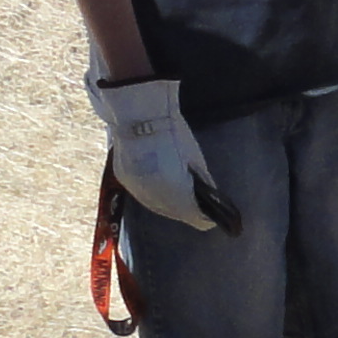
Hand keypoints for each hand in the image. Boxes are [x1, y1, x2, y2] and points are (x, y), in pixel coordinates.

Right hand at [87, 75, 235, 229]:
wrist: (138, 118)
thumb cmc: (173, 136)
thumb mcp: (195, 160)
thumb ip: (203, 181)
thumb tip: (210, 196)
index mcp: (179, 196)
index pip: (197, 218)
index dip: (205, 215)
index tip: (212, 211)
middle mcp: (157, 202)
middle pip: (175, 214)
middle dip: (185, 207)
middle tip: (194, 198)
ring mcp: (138, 193)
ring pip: (156, 205)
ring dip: (167, 200)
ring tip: (175, 190)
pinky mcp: (124, 182)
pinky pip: (141, 193)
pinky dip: (151, 189)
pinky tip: (157, 181)